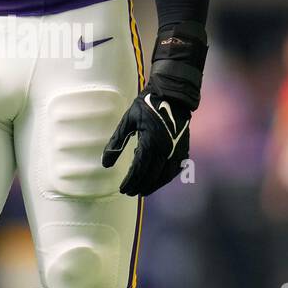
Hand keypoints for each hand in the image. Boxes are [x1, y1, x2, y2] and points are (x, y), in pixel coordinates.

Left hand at [102, 21, 206, 196]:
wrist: (173, 94)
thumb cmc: (148, 104)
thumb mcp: (128, 120)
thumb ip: (116, 142)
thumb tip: (105, 163)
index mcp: (150, 142)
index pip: (138, 169)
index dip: (130, 182)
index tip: (122, 189)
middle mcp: (165, 149)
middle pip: (151, 176)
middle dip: (139, 186)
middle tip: (129, 192)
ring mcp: (176, 150)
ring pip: (164, 176)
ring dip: (153, 186)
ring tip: (142, 191)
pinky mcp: (183, 149)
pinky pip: (175, 169)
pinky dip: (165, 178)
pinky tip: (158, 180)